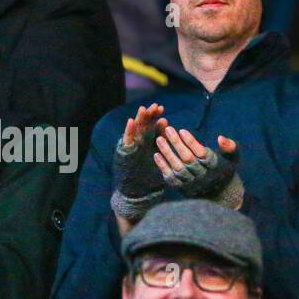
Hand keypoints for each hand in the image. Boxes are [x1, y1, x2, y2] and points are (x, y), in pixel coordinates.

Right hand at [111, 104, 167, 220]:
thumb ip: (164, 147)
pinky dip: (128, 131)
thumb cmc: (150, 176)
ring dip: (139, 119)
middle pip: (143, 125)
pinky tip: (131, 121)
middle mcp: (139, 142)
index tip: (162, 110)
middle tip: (155, 107)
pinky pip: (126, 140)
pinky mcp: (125, 152)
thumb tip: (173, 134)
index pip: (151, 126)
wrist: (137, 191)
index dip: (156, 117)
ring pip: (135, 130)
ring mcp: (131, 146)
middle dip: (148, 115)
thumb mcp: (160, 159)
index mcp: (147, 142)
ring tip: (143, 109)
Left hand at [153, 126, 242, 207]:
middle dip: (177, 143)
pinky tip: (156, 154)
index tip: (181, 130)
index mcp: (214, 167)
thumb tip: (220, 137)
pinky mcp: (182, 189)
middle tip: (168, 129)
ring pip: (177, 168)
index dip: (191, 141)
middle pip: (187, 159)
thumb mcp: (232, 158)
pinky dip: (163, 167)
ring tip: (159, 139)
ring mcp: (191, 184)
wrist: (220, 194)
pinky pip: (171, 178)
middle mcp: (203, 176)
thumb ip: (230, 147)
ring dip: (167, 153)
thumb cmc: (224, 169)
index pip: (201, 153)